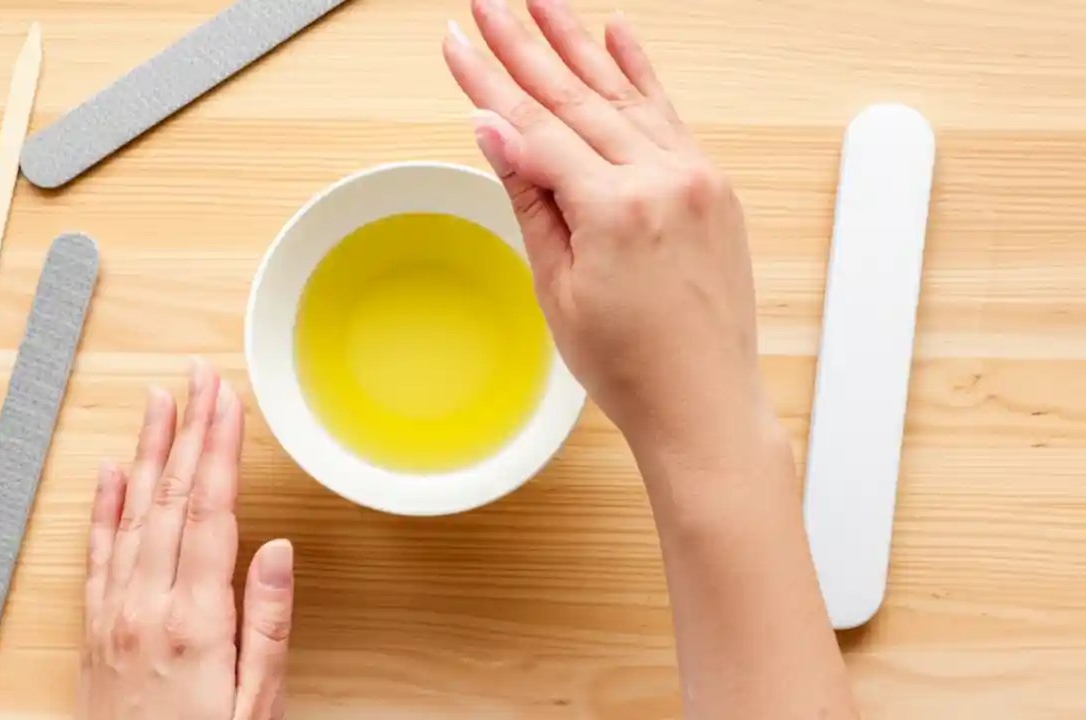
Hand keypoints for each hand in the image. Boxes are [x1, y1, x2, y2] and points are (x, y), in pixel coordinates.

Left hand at [78, 359, 293, 719]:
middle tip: (198, 376)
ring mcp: (115, 615)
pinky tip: (109, 470)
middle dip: (188, 429)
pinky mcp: (96, 630)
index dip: (219, 447)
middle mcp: (147, 606)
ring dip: (147, 451)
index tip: (226, 399)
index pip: (211, 511)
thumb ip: (268, 623)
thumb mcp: (258, 704)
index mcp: (196, 620)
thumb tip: (279, 550)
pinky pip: (96, 553)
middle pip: (171, 497)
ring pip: (132, 513)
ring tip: (159, 402)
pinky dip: (103, 506)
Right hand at [444, 0, 781, 473]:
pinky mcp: (712, 184)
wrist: (704, 401)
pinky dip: (641, 72)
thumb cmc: (630, 364)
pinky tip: (617, 32)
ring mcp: (694, 177)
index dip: (488, 82)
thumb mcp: (557, 287)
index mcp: (615, 209)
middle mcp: (662, 179)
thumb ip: (531, 198)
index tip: (457, 43)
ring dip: (577, 42)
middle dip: (524, 44)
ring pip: (623, 94)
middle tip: (487, 3)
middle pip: (575, 96)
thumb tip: (495, 132)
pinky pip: (669, 114)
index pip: (536, 127)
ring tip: (539, 2)